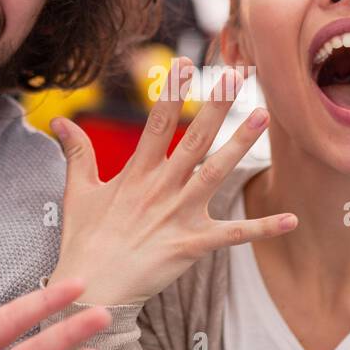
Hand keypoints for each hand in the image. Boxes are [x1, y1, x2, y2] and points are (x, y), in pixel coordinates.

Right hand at [49, 58, 297, 306]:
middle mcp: (161, 188)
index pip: (157, 122)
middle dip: (216, 104)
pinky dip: (262, 228)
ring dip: (241, 144)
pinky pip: (233, 235)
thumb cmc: (85, 241)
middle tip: (237, 74)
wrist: (91, 288)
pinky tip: (291, 219)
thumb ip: (76, 153)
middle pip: (194, 138)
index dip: (172, 90)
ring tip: (263, 115)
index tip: (186, 61)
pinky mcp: (192, 244)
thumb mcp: (78, 193)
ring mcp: (178, 215)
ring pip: (216, 172)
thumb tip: (58, 120)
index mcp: (136, 173)